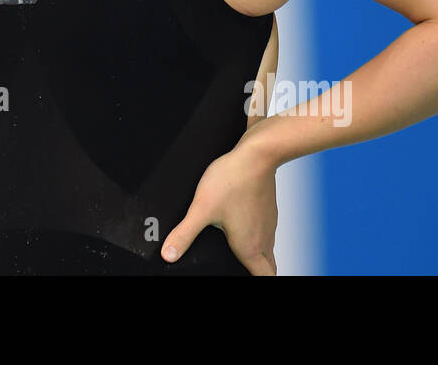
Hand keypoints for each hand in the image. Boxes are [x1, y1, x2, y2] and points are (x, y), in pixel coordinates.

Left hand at [161, 136, 277, 274]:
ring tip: (237, 252)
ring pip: (267, 250)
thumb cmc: (232, 180)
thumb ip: (184, 233)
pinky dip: (256, 237)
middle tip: (239, 270)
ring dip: (256, 255)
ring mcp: (268, 224)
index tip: (239, 277)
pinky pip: (266, 232)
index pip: (264, 278)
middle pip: (268, 268)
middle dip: (255, 273)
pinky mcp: (268, 209)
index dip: (256, 283)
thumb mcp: (202, 208)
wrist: (257, 154)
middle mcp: (263, 239)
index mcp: (250, 247)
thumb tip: (169, 254)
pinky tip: (239, 225)